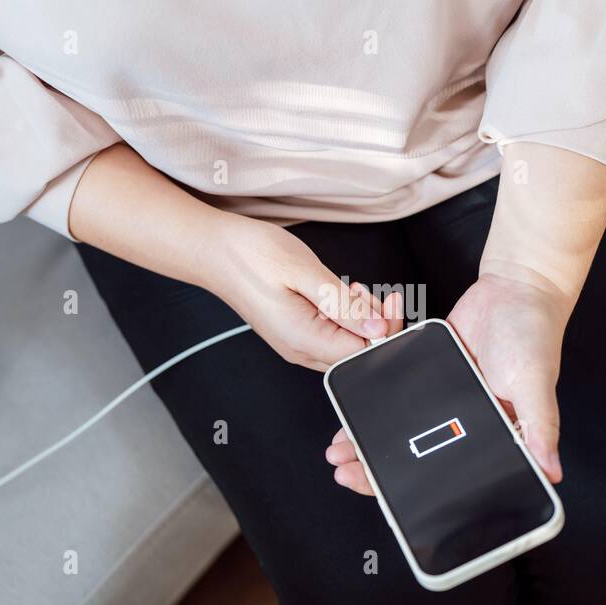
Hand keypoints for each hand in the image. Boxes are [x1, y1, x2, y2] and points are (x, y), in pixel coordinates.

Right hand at [210, 218, 404, 369]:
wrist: (213, 250)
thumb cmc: (250, 255)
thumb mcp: (305, 273)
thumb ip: (343, 305)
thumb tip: (378, 328)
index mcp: (304, 341)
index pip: (363, 354)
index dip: (386, 330)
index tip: (392, 299)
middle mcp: (301, 350)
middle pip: (357, 354)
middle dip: (377, 326)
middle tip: (376, 293)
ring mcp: (297, 343)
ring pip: (346, 344)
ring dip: (361, 319)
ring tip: (354, 289)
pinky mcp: (296, 331)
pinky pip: (332, 333)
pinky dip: (345, 315)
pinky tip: (342, 294)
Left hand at [326, 267, 570, 494]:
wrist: (517, 285)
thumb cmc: (535, 334)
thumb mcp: (535, 382)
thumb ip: (540, 426)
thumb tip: (552, 473)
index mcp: (490, 434)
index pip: (445, 475)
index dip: (410, 488)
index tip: (373, 488)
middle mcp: (464, 423)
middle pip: (413, 455)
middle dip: (375, 464)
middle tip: (341, 466)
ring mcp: (442, 398)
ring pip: (398, 426)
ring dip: (367, 433)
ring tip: (337, 443)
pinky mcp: (427, 370)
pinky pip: (394, 387)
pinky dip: (372, 393)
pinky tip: (348, 399)